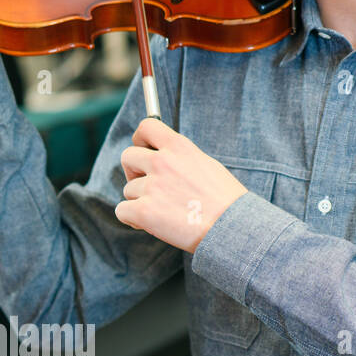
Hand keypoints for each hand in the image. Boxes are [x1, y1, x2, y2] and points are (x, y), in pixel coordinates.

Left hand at [116, 118, 247, 252]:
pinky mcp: (143, 211)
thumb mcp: (206, 165)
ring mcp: (151, 186)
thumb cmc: (225, 202)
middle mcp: (162, 162)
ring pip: (128, 189)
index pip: (147, 127)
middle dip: (133, 171)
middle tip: (147, 185)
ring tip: (163, 211)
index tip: (142, 148)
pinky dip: (133, 219)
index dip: (139, 138)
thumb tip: (159, 158)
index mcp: (179, 147)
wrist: (233, 228)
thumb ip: (180, 159)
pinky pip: (122, 211)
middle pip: (128, 156)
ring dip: (140, 200)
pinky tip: (150, 224)